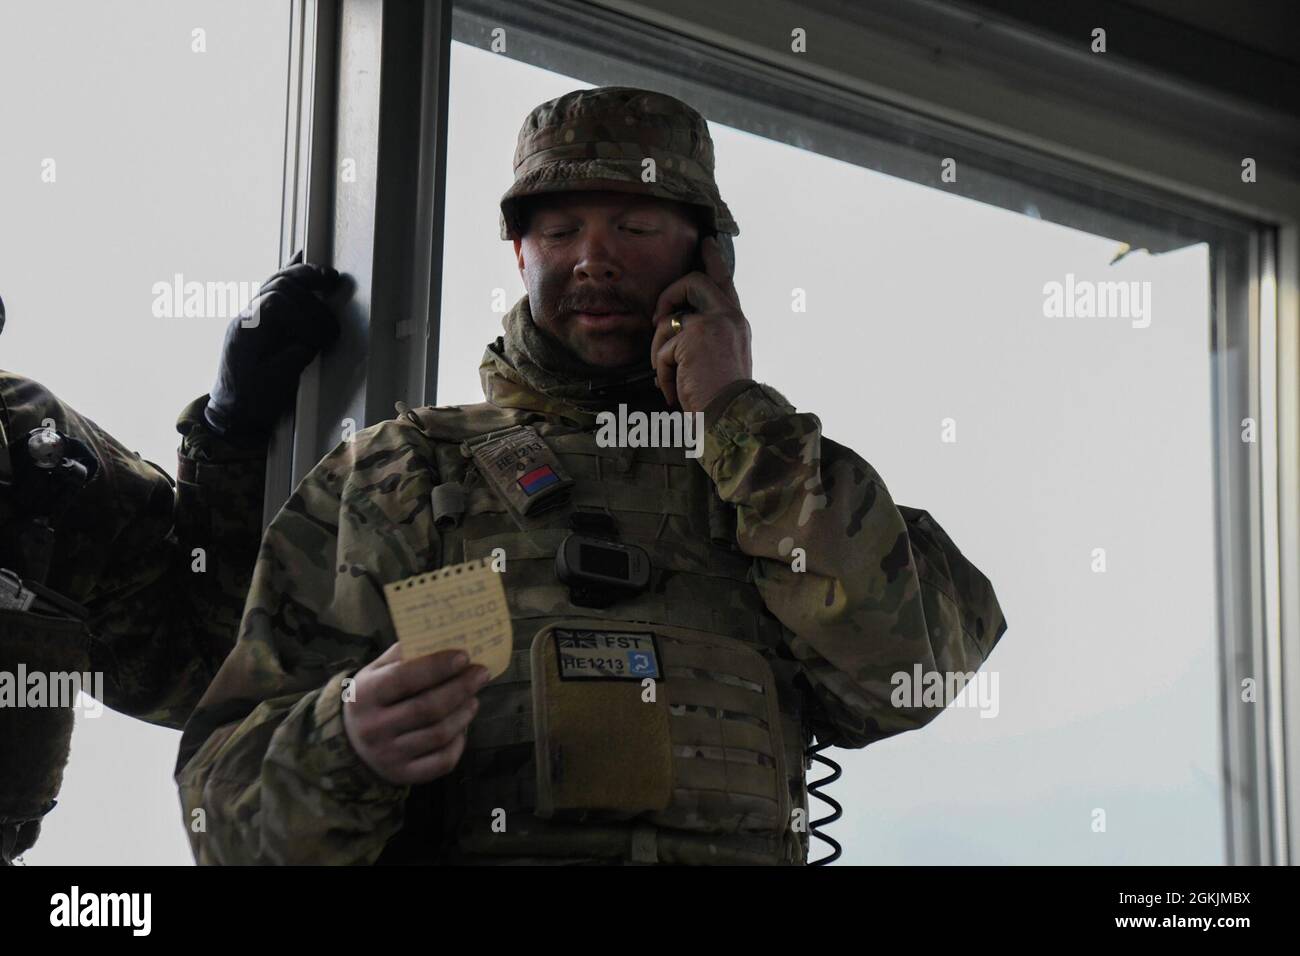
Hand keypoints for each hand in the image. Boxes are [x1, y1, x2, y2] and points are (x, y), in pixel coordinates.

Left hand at [204, 250, 345, 438]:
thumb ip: (294, 356)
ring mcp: (250, 314)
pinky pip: (272, 287)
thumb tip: (313, 338)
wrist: (232, 411)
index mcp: (247, 332)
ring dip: (302, 275)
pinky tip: (302, 258)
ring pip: (274, 280)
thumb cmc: (252, 401)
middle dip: (308, 283)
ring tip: (328, 278)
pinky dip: (289, 273)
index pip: (276, 303)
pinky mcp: (259, 317)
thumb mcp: (277, 383)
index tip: (323, 333)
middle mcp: (246, 316)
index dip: (305, 313)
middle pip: (277, 283)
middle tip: (333, 286)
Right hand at [342, 644, 489, 785]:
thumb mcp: (376, 671)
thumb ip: (404, 654)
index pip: (404, 678)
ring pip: (439, 734)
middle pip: (428, 708)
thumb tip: (444, 636)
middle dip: (460, 688)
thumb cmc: (373, 697)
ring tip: (474, 698)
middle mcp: (373, 728)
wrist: (350, 744)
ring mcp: (388, 755)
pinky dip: (459, 742)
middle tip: (481, 673)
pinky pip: (442, 761)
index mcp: (364, 696)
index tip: (464, 656)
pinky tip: (462, 726)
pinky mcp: (404, 775)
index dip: (437, 666)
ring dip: (464, 713)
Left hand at [649, 236, 751, 412]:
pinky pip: (662, 349)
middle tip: (657, 317)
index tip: (706, 242)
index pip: (724, 282)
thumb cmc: (722, 398)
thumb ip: (704, 338)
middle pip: (694, 280)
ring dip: (660, 354)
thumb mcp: (718, 360)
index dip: (713, 260)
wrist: (731, 415)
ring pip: (667, 321)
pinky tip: (674, 392)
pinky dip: (663, 375)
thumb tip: (674, 327)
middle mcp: (729, 316)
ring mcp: (713, 322)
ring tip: (670, 379)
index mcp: (737, 323)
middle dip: (669, 295)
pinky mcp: (693, 335)